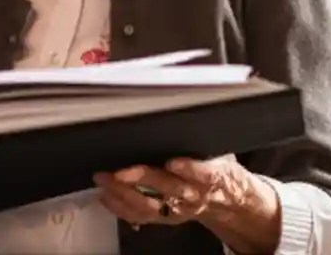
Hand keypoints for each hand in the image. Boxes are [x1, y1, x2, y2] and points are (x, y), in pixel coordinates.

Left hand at [93, 155, 280, 250]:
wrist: (228, 202)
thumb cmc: (217, 169)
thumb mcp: (219, 152)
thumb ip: (200, 142)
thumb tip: (181, 112)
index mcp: (211, 176)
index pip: (203, 173)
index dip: (188, 169)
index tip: (172, 162)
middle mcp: (193, 195)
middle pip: (168, 188)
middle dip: (141, 179)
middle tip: (117, 171)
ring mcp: (178, 210)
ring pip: (151, 206)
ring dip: (123, 194)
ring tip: (103, 180)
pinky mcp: (166, 219)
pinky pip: (141, 217)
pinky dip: (120, 208)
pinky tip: (104, 195)